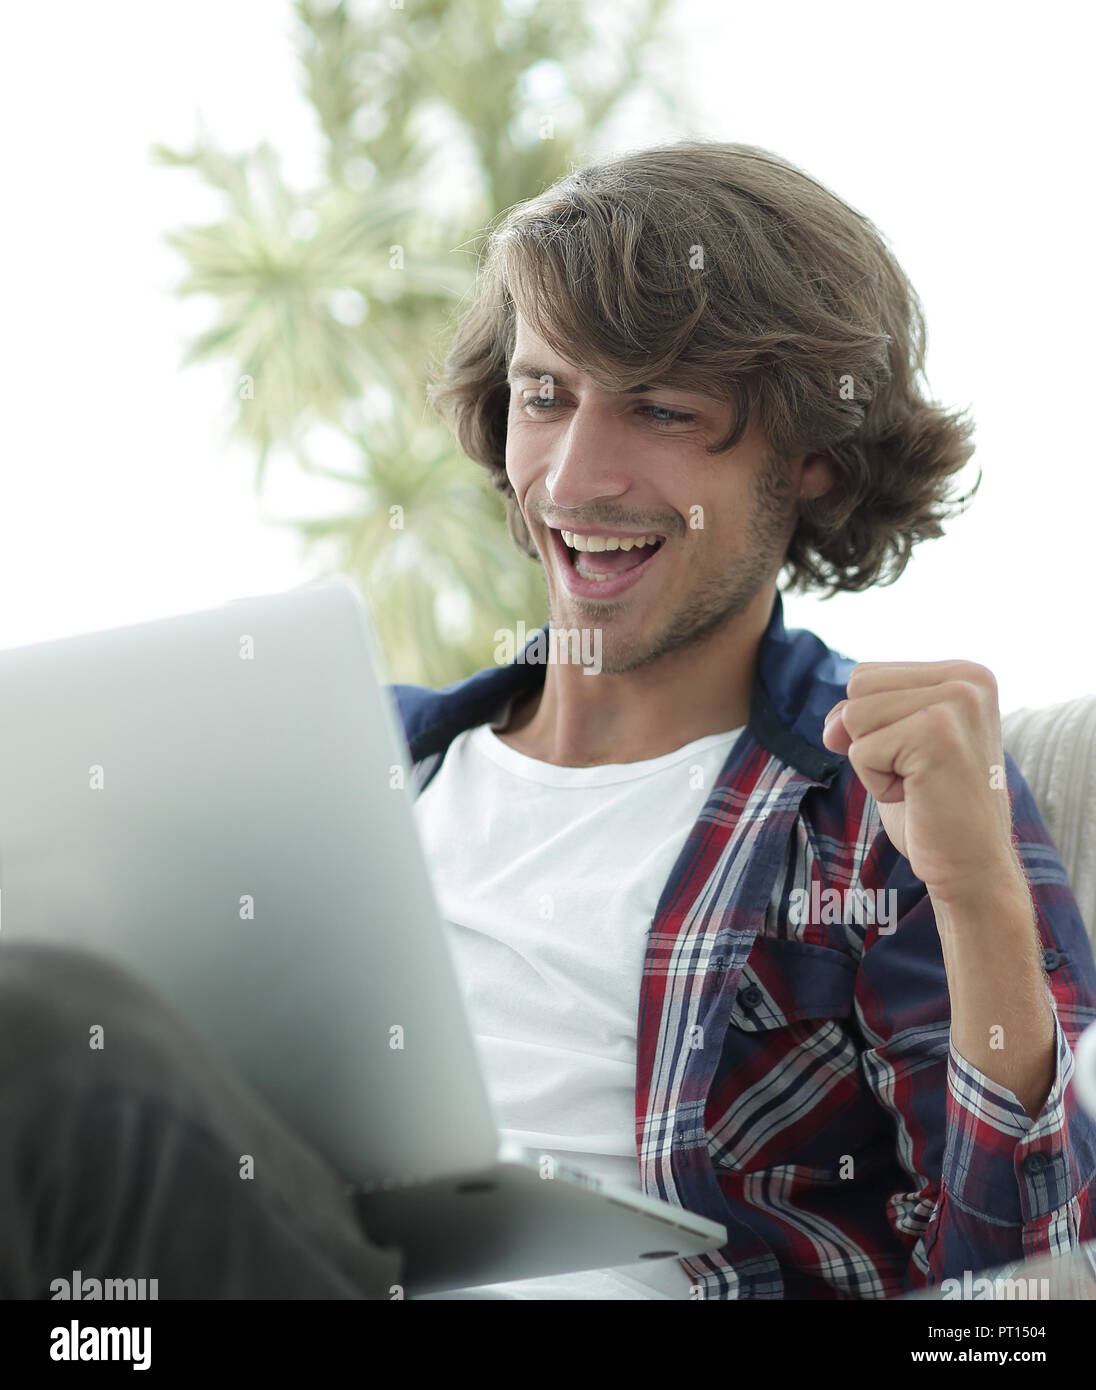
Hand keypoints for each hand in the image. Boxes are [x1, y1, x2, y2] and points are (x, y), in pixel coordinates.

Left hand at [820, 660, 1020, 905]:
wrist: (971, 866)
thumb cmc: (932, 808)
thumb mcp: (897, 744)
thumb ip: (864, 715)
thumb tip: (832, 726)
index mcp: (963, 673)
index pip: (867, 675)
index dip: (871, 725)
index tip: (918, 757)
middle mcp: (967, 680)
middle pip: (858, 688)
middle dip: (869, 739)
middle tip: (916, 772)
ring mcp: (956, 703)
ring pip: (854, 716)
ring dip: (873, 762)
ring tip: (917, 782)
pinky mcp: (937, 734)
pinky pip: (861, 751)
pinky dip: (877, 784)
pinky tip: (918, 796)